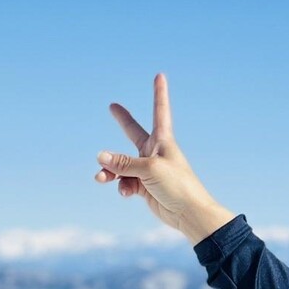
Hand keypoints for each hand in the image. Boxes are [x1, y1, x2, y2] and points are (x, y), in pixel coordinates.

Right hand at [94, 73, 235, 243]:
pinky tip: (124, 193)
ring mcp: (148, 170)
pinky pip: (125, 182)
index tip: (160, 75)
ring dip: (110, 171)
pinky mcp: (144, 187)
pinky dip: (121, 186)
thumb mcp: (148, 169)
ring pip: (121, 165)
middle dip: (123, 121)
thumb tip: (100, 157)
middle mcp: (154, 152)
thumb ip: (123, 162)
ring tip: (101, 178)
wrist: (189, 213)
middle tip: (112, 106)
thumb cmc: (177, 185)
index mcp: (163, 141)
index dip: (159, 93)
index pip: (159, 111)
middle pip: (133, 133)